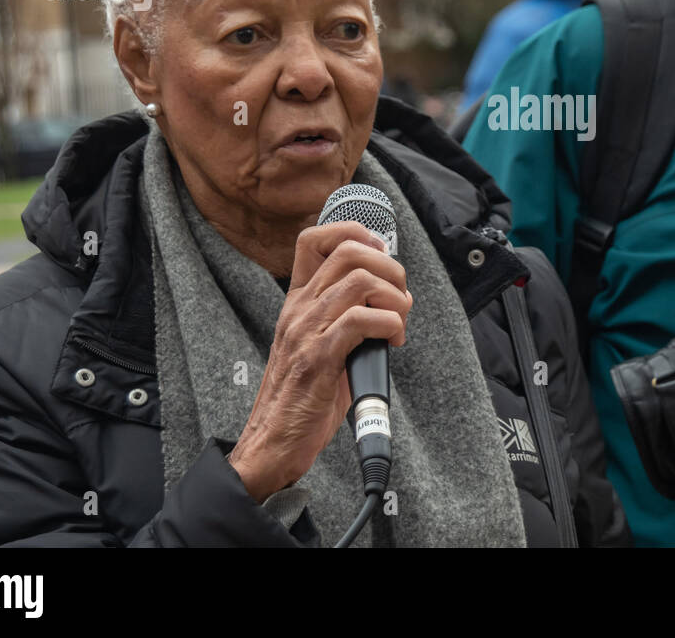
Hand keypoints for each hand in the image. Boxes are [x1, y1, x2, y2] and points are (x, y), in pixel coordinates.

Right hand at [227, 221, 411, 501]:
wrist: (274, 442)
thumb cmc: (305, 397)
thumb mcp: (321, 343)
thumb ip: (346, 316)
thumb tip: (391, 299)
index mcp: (298, 301)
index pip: (314, 239)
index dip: (354, 232)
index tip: (381, 253)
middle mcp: (299, 308)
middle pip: (348, 251)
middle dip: (390, 267)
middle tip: (400, 298)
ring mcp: (306, 330)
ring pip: (361, 280)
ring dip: (395, 298)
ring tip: (399, 323)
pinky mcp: (319, 358)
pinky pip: (362, 320)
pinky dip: (391, 325)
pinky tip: (393, 342)